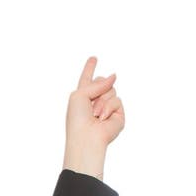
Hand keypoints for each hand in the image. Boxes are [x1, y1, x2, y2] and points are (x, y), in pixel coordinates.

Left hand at [63, 56, 124, 178]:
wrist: (86, 137)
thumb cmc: (77, 119)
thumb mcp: (79, 94)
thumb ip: (96, 83)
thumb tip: (115, 76)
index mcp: (82, 96)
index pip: (87, 80)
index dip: (89, 69)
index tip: (93, 58)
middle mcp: (95, 101)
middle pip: (103, 81)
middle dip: (98, 89)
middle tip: (90, 106)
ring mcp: (108, 107)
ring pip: (111, 89)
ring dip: (101, 101)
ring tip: (94, 114)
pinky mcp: (118, 114)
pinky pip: (117, 100)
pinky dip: (109, 108)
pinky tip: (102, 118)